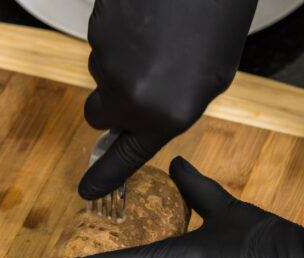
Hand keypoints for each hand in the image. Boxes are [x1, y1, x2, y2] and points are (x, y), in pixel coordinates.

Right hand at [78, 0, 257, 198]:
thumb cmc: (217, 22)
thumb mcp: (208, 81)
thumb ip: (170, 110)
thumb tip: (138, 121)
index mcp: (165, 116)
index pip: (125, 157)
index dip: (104, 177)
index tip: (86, 191)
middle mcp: (130, 97)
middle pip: (98, 113)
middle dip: (111, 101)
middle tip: (138, 78)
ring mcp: (109, 62)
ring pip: (100, 71)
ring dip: (120, 60)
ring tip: (154, 35)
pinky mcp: (97, 29)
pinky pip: (100, 40)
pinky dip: (118, 33)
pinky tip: (144, 18)